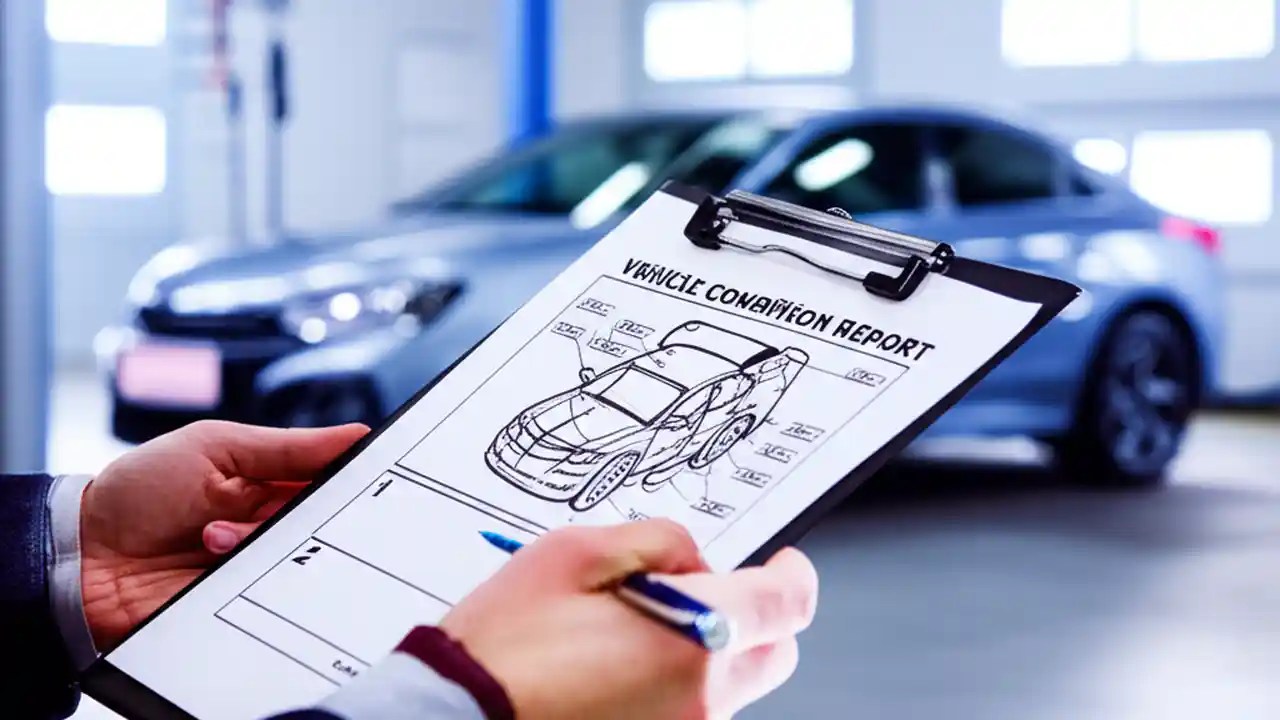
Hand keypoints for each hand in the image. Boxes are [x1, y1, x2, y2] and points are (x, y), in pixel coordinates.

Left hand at [80, 420, 367, 648]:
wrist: (80, 557)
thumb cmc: (139, 491)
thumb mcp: (215, 447)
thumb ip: (288, 446)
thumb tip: (356, 434)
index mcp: (273, 484)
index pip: (334, 482)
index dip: (355, 478)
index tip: (370, 473)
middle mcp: (273, 527)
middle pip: (327, 525)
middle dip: (309, 514)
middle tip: (273, 506)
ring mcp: (259, 568)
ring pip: (303, 562)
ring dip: (261, 543)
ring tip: (211, 536)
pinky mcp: (243, 606)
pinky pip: (277, 600)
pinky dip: (259, 583)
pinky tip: (218, 560)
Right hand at [441, 520, 817, 719]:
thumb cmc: (504, 644)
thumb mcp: (575, 552)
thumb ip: (655, 541)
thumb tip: (692, 559)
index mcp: (693, 636)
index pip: (786, 604)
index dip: (793, 575)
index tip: (784, 564)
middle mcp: (700, 698)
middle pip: (773, 654)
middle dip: (757, 618)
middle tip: (707, 594)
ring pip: (729, 688)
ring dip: (707, 653)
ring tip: (632, 633)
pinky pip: (689, 715)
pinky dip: (674, 689)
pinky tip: (616, 672)